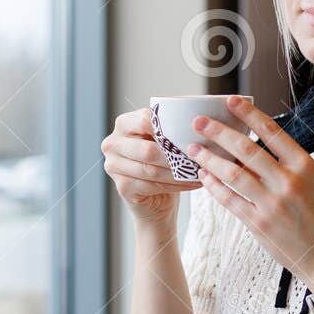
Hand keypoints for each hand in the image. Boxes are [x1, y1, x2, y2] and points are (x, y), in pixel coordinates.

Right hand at [101, 106, 200, 223]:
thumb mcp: (165, 139)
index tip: (194, 136)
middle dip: (176, 157)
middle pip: (148, 150)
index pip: (146, 121)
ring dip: (178, 173)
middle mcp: (112, 143)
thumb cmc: (162, 161)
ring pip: (151, 170)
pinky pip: (152, 186)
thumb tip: (200, 117)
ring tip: (198, 172)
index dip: (170, 129)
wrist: (154, 195)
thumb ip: (172, 127)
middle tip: (199, 158)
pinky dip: (175, 185)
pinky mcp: (121, 186)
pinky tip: (191, 183)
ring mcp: (113, 166)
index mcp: (123, 123)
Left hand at [187, 96, 313, 290]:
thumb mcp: (308, 182)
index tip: (229, 100)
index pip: (272, 131)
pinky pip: (229, 199)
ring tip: (193, 149)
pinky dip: (214, 185)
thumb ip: (281, 164)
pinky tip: (204, 175)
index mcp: (303, 165)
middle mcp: (288, 181)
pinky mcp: (259, 224)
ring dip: (209, 159)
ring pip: (232, 173)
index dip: (248, 114)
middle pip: (246, 149)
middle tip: (199, 122)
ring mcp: (272, 204)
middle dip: (218, 132)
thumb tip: (244, 144)